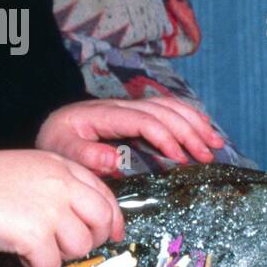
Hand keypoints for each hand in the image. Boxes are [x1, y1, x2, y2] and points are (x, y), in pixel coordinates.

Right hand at [0, 149, 124, 266]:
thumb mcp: (33, 168)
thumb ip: (61, 185)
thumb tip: (85, 217)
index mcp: (62, 168)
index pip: (104, 193)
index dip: (113, 218)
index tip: (113, 233)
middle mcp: (62, 187)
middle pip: (101, 220)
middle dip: (94, 239)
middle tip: (73, 246)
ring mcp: (52, 211)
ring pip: (79, 246)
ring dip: (61, 253)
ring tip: (38, 246)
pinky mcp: (36, 235)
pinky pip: (51, 263)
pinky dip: (37, 265)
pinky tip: (23, 253)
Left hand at [35, 96, 225, 176]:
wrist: (50, 129)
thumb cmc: (56, 143)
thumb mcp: (62, 151)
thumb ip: (86, 156)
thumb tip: (116, 160)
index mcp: (104, 114)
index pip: (144, 121)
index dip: (165, 137)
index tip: (181, 159)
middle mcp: (120, 106)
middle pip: (163, 111)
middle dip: (189, 132)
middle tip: (207, 156)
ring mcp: (129, 107)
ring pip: (169, 107)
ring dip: (195, 123)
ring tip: (216, 143)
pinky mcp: (134, 113)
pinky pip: (166, 109)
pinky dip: (189, 117)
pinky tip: (205, 128)